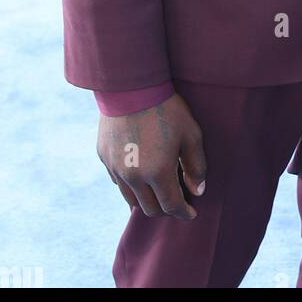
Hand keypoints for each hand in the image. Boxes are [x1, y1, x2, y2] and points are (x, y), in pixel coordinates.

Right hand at [97, 93, 206, 218]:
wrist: (131, 87)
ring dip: (146, 200)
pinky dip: (131, 185)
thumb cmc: (167, 109)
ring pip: (131, 199)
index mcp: (157, 173)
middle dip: (165, 209)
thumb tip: (197, 191)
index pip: (171, 206)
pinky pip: (119, 182)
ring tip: (158, 191)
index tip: (191, 213)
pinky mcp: (104, 158)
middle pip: (150, 208)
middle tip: (176, 200)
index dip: (183, 213)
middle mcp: (133, 177)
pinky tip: (141, 174)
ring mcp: (115, 169)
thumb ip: (196, 166)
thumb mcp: (191, 134)